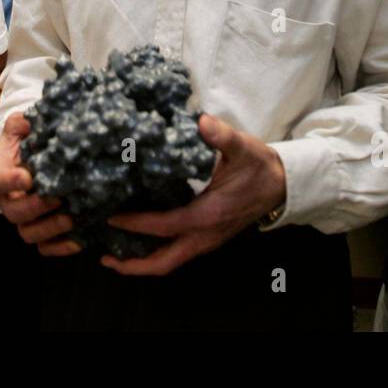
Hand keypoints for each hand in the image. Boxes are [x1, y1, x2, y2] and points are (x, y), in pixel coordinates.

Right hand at [0, 112, 79, 256]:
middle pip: (15, 212)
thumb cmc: (22, 142)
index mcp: (0, 172)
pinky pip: (45, 247)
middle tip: (58, 197)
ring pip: (29, 234)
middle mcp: (8, 199)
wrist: (26, 159)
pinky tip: (79, 239)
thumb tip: (31, 120)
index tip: (29, 177)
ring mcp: (24, 218)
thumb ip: (23, 122)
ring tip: (71, 218)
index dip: (12, 181)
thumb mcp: (19, 127)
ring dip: (50, 229)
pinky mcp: (40, 229)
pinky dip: (61, 247)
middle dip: (37, 207)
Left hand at [102, 114, 285, 275]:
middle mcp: (206, 235)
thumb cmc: (259, 166)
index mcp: (208, 215)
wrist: (283, 186)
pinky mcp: (209, 239)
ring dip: (143, 263)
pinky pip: (178, 254)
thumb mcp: (243, 148)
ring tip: (115, 256)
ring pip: (171, 262)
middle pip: (165, 262)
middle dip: (134, 265)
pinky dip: (157, 253)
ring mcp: (208, 241)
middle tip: (105, 258)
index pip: (166, 226)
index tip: (111, 217)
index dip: (137, 224)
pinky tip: (141, 242)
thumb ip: (222, 136)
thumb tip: (202, 122)